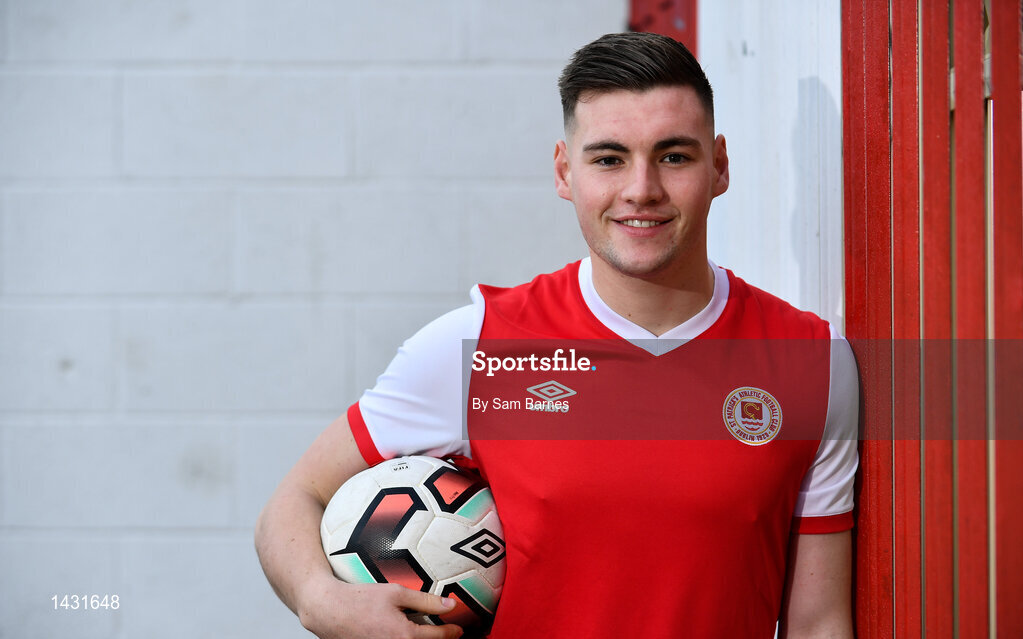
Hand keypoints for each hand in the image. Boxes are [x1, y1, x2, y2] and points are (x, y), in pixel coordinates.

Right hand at [296, 574, 464, 638]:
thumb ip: (426, 600)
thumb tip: (451, 604)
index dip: (451, 632)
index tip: (459, 629)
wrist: (328, 610)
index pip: (437, 637)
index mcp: (404, 636)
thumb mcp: (396, 593)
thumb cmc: (360, 598)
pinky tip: (405, 634)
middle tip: (449, 634)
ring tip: (427, 634)